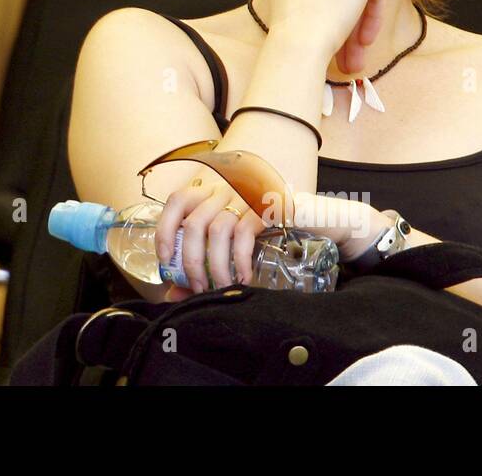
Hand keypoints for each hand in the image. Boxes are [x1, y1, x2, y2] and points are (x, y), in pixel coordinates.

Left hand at [158, 190, 386, 301]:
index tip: (165, 260)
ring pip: (216, 231)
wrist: (316, 216)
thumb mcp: (235, 239)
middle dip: (191, 261)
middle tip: (198, 287)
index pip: (177, 201)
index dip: (164, 229)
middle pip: (194, 223)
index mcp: (213, 189)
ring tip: (220, 286)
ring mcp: (246, 195)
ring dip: (215, 266)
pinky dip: (239, 261)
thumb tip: (174, 293)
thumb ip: (205, 260)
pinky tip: (242, 277)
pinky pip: (244, 235)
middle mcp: (226, 187)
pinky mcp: (266, 207)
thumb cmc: (269, 230)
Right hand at [264, 0, 388, 76]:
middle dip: (343, 24)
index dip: (324, 7)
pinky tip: (363, 42)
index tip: (324, 33)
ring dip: (355, 28)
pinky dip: (372, 18)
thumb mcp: (289, 9)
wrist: (298, 40)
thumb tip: (334, 9)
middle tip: (343, 57)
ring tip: (353, 63)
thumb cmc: (289, 36)